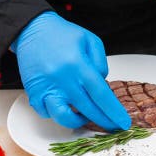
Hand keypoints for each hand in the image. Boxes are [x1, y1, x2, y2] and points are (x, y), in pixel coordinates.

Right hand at [12, 12, 130, 130]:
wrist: (32, 29)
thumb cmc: (63, 35)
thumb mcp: (91, 41)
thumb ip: (101, 64)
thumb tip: (102, 84)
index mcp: (78, 66)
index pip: (101, 95)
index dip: (114, 112)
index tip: (123, 123)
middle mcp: (62, 79)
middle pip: (87, 109)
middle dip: (104, 121)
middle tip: (113, 126)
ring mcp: (46, 87)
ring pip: (63, 117)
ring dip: (78, 121)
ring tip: (85, 115)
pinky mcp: (33, 92)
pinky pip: (45, 112)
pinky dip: (56, 114)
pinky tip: (65, 107)